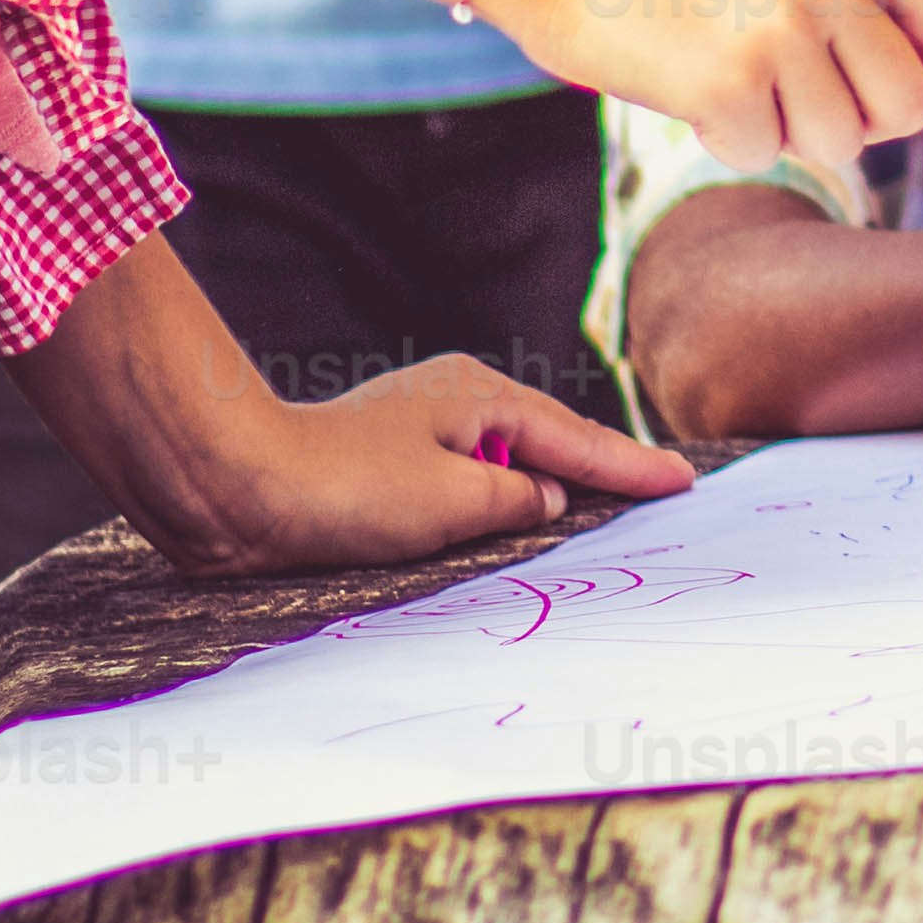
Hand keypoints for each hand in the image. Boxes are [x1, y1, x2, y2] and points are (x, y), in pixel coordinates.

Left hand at [180, 353, 687, 570]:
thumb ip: (516, 500)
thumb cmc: (344, 488)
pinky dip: (498, 503)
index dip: (632, 466)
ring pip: (505, 463)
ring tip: (601, 514)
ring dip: (544, 491)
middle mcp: (456, 401)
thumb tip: (544, 497)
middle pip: (547, 441)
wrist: (238, 486)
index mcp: (481, 397)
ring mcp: (420, 430)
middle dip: (599, 470)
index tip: (684, 480)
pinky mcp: (387, 466)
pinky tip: (508, 525)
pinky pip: (467, 482)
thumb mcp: (453, 500)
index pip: (578, 441)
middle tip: (659, 492)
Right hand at [500, 0, 922, 178]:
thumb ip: (859, 5)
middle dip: (863, 121)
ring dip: (785, 128)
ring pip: (839, 141)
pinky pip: (764, 153)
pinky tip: (692, 87)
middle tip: (791, 87)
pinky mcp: (731, 77)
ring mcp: (784, 24)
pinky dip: (728, 139)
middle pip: (909, 108)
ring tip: (731, 71)